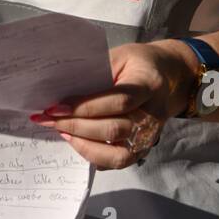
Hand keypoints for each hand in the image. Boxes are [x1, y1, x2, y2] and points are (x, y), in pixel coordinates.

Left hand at [29, 40, 197, 169]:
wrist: (170, 78)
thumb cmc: (139, 64)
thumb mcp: (120, 56)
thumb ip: (96, 73)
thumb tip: (62, 91)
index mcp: (147, 85)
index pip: (117, 101)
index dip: (85, 106)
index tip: (55, 107)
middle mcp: (152, 115)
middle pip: (114, 129)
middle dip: (76, 126)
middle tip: (48, 120)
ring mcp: (150, 136)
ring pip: (118, 154)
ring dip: (84, 146)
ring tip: (62, 132)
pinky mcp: (144, 148)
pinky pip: (119, 162)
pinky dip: (95, 157)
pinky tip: (76, 143)